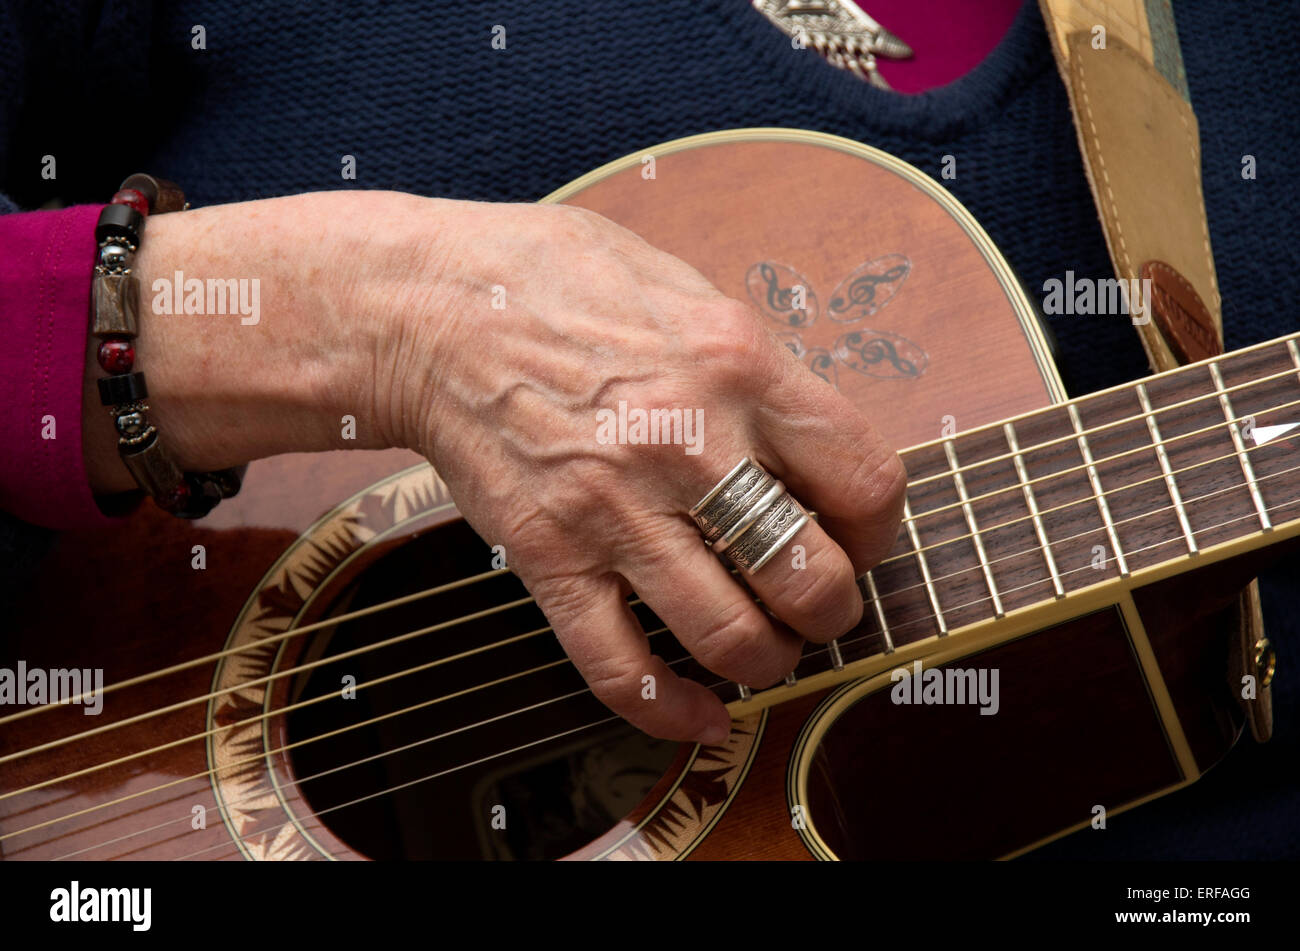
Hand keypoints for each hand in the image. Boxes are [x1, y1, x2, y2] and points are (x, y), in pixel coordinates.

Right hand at [88, 191, 906, 744]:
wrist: (428, 309)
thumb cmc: (556, 282)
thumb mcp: (685, 286)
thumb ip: (758, 365)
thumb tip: (812, 438)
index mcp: (739, 367)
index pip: (865, 481)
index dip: (880, 531)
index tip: (861, 539)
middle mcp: (689, 444)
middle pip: (810, 577)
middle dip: (834, 613)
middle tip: (820, 608)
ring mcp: (615, 508)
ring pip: (729, 637)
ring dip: (766, 664)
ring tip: (765, 651)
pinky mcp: (549, 555)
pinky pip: (620, 668)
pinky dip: (671, 713)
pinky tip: (700, 716)